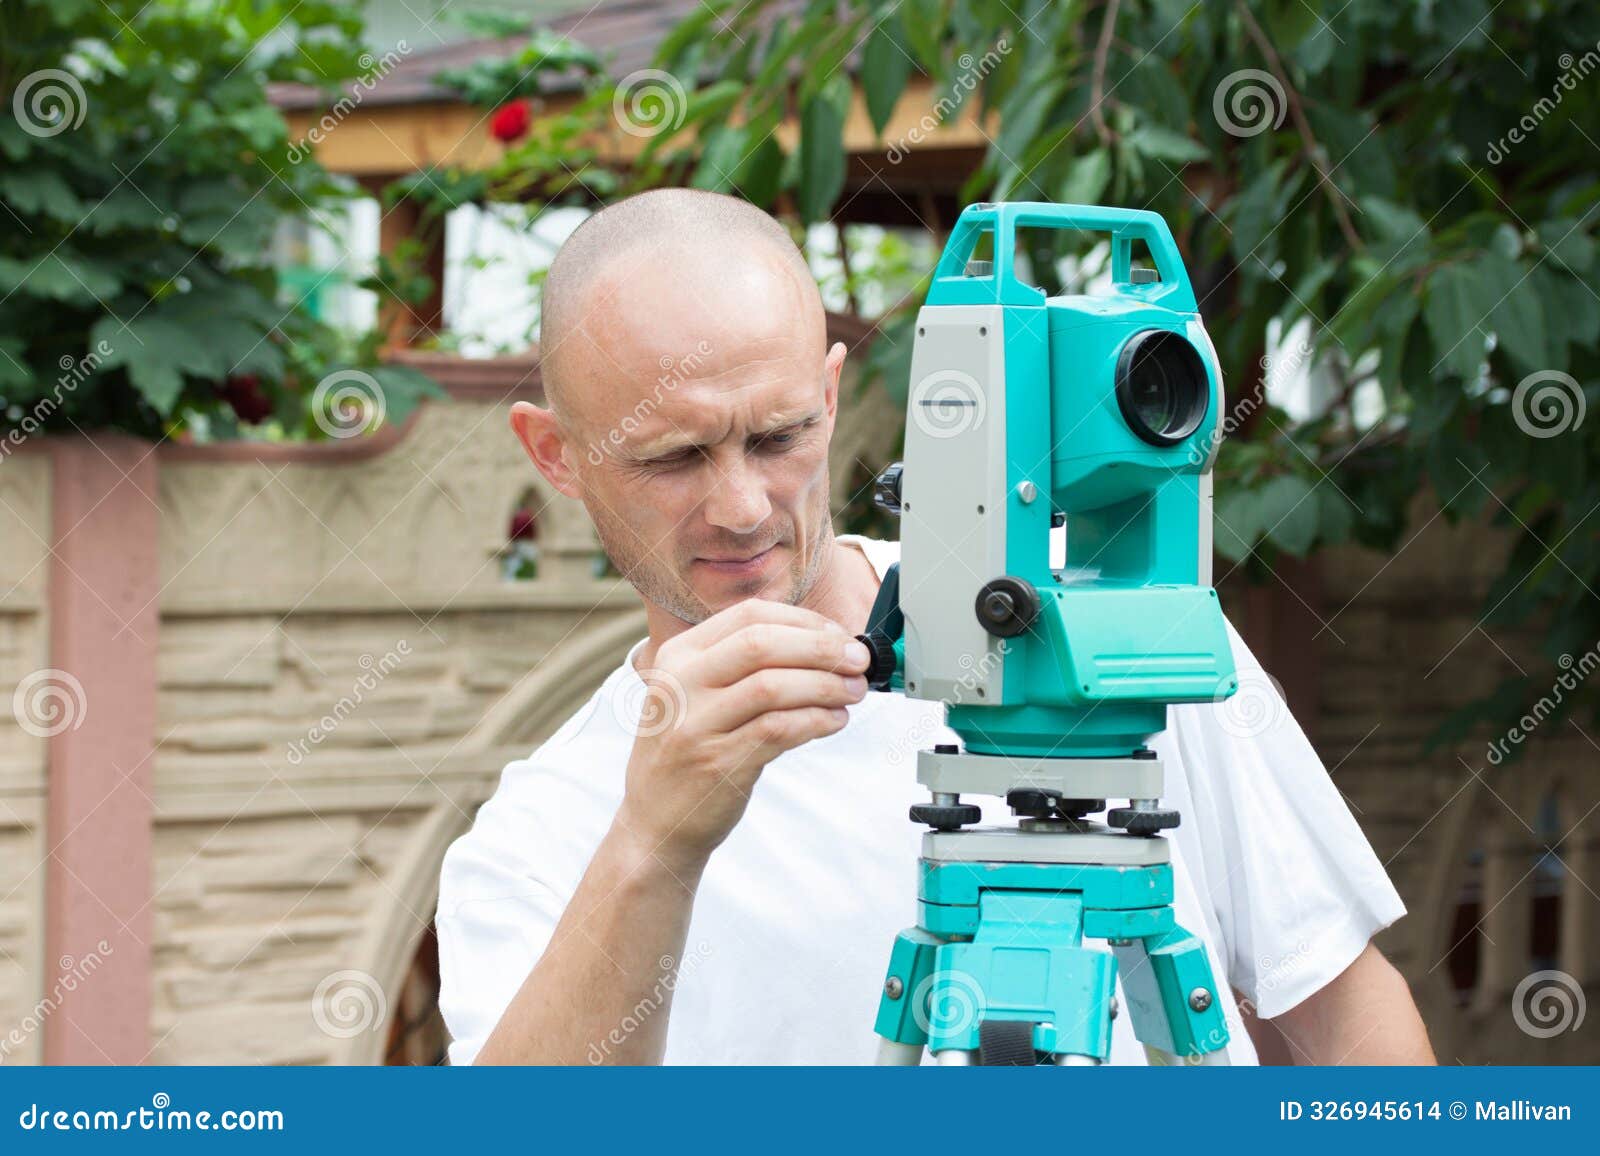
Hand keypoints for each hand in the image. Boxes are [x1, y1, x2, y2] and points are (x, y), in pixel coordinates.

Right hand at [615, 599, 870, 870]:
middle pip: (763, 644)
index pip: (750, 616)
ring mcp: (696, 724)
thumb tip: (824, 642)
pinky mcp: (717, 763)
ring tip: (853, 692)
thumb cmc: (690, 751)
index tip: (838, 636)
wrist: (655, 821)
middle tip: (858, 659)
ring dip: (826, 686)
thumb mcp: (696, 693)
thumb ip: (744, 664)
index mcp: (679, 655)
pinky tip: (834, 720)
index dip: (804, 621)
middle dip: (821, 648)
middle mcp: (681, 684)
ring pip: (773, 686)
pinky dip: (816, 720)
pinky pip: (778, 730)